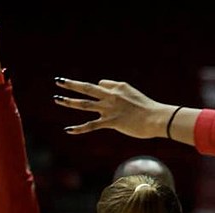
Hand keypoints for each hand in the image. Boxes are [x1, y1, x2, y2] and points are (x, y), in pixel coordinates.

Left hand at [54, 78, 172, 137]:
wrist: (156, 118)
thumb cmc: (150, 109)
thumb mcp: (135, 96)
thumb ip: (122, 94)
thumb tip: (112, 97)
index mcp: (118, 87)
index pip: (102, 85)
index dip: (101, 90)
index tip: (104, 95)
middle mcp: (111, 95)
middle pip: (87, 88)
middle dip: (72, 84)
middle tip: (59, 81)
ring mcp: (109, 109)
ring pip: (84, 104)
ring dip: (69, 101)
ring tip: (57, 99)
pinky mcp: (111, 122)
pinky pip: (91, 125)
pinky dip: (79, 128)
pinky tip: (68, 130)